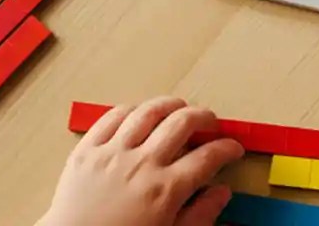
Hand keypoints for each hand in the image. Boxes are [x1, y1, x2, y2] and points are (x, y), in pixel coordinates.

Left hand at [39, 98, 243, 225]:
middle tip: (210, 122)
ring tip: (180, 107)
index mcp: (165, 190)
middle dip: (204, 117)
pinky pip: (111, 117)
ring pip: (148, 111)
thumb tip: (221, 193)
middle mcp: (141, 164)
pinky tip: (139, 113)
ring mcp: (112, 153)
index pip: (208, 157)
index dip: (227, 148)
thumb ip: (199, 216)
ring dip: (170, 104)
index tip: (232, 148)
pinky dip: (130, 110)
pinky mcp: (86, 150)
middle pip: (182, 123)